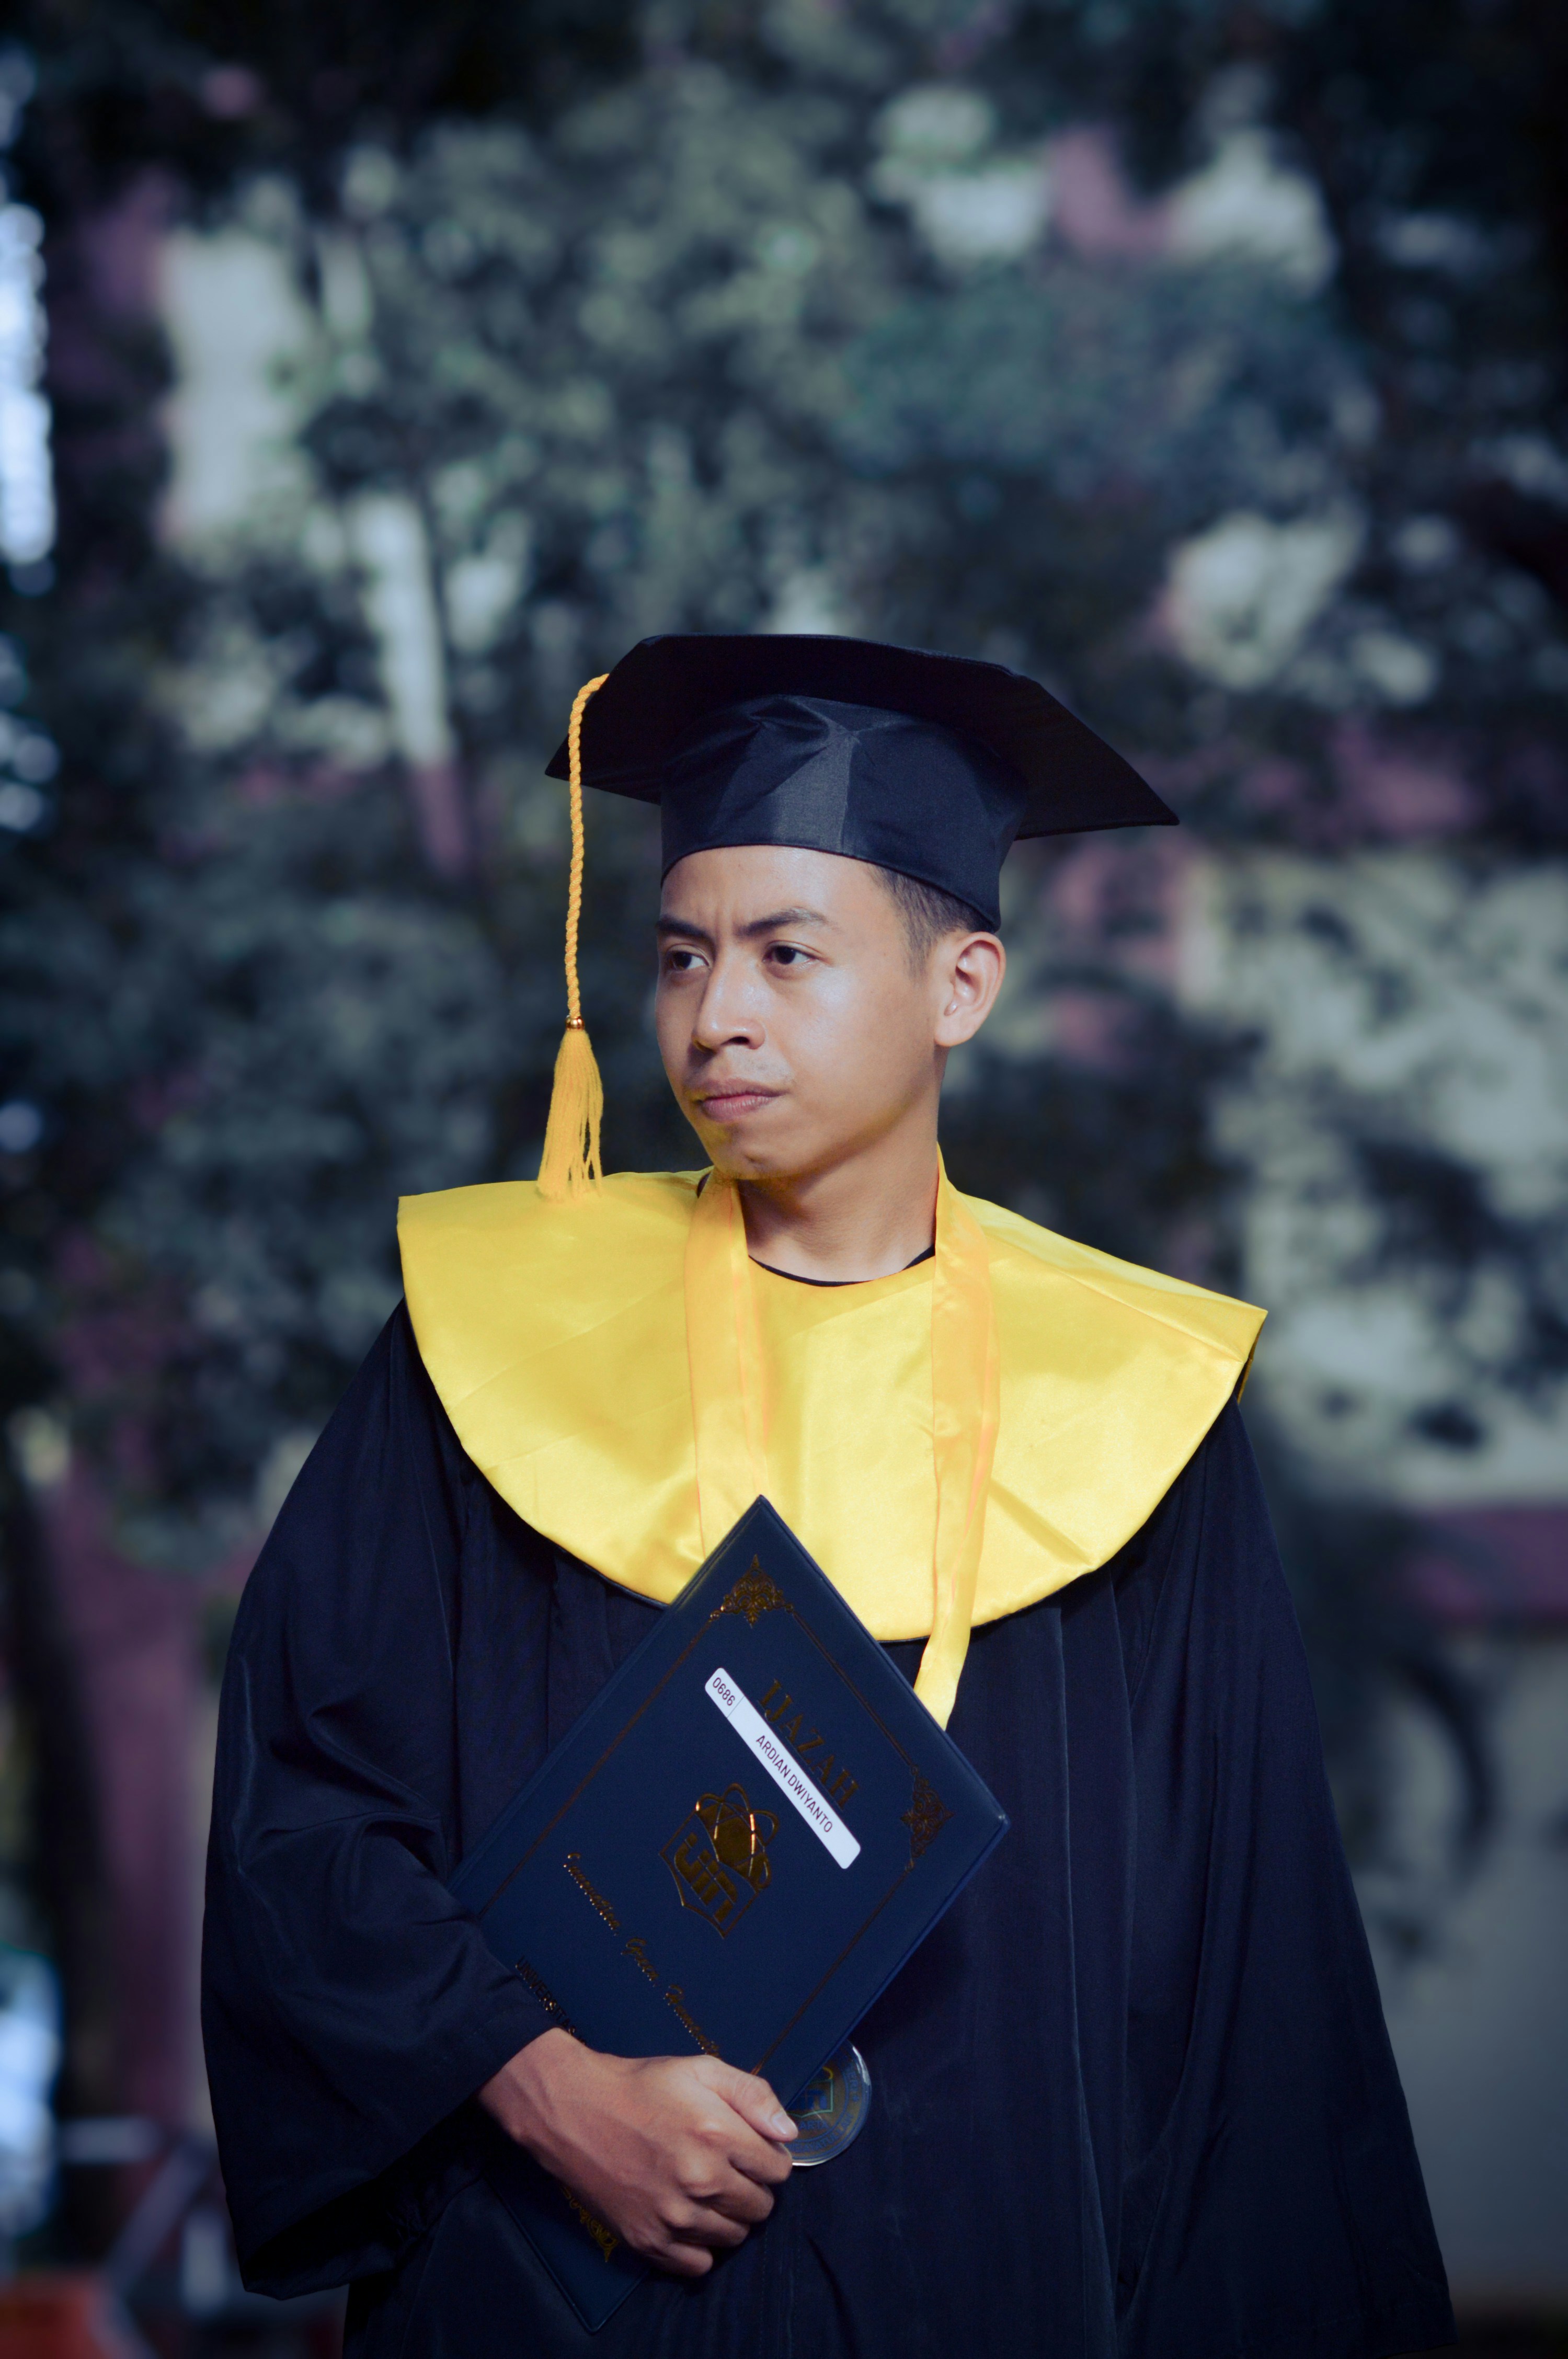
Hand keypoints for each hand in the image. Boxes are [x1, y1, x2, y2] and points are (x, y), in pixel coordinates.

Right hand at [479, 2029, 796, 2276]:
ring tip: (706, 2192)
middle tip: (727, 2169)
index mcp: (717, 2134)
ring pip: (734, 2237)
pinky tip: (688, 2219)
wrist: (575, 2111)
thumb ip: (752, 2095)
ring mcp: (673, 2217)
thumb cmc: (643, 2085)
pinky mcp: (648, 2242)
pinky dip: (701, 2247)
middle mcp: (701, 2181)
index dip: (768, 2158)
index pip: (778, 2170)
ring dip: (729, 2216)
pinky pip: (699, 2266)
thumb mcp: (700, 2069)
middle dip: (752, 2188)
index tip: (749, 2149)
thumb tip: (790, 2134)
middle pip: (761, 2208)